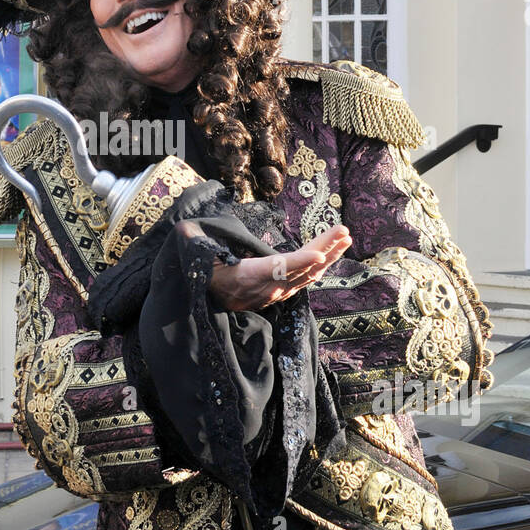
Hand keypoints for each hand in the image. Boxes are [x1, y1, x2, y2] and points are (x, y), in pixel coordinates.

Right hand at [177, 221, 352, 311]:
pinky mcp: (278, 293)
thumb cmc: (199, 271)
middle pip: (300, 269)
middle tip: (345, 231)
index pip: (277, 268)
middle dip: (325, 249)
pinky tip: (330, 255)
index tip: (320, 254)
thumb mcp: (194, 254)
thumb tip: (184, 229)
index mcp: (246, 277)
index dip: (299, 261)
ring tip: (345, 237)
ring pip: (306, 275)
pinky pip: (303, 280)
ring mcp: (273, 293)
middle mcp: (264, 288)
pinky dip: (319, 266)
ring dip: (328, 256)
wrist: (202, 300)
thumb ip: (193, 242)